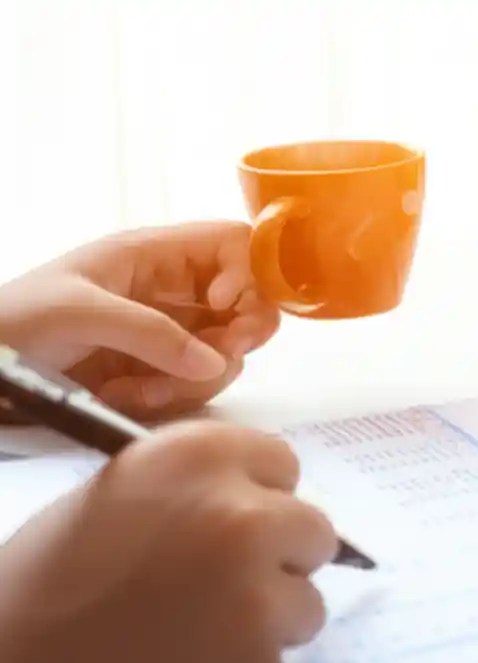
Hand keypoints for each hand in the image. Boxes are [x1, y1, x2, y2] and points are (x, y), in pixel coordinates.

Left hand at [0, 222, 280, 419]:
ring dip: (195, 377)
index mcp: (153, 254)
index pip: (234, 244)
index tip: (224, 307)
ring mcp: (167, 334)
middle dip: (239, 334)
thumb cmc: (13, 322)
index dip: (247, 272)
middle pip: (247, 302)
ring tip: (141, 388)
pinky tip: (127, 396)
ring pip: (226, 351)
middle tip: (216, 357)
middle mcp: (170, 290)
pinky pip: (195, 385)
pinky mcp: (157, 372)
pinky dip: (170, 397)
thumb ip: (152, 333)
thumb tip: (216, 362)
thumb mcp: (80, 313)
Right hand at [0, 421, 335, 662]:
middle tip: (220, 587)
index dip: (257, 497)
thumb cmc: (44, 591)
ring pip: (307, 601)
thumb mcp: (111, 502)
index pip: (280, 462)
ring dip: (268, 621)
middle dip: (279, 559)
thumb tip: (251, 496)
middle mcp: (238, 516)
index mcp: (193, 458)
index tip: (229, 522)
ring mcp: (257, 596)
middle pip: (312, 529)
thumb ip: (187, 491)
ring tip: (194, 636)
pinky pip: (277, 662)